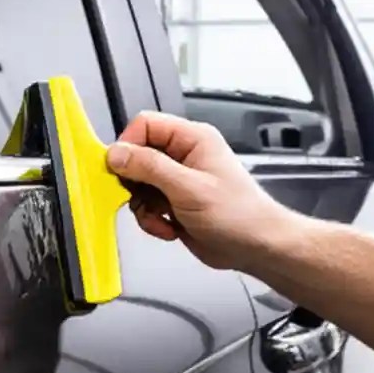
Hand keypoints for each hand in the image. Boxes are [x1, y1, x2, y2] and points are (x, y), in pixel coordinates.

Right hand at [106, 111, 294, 270]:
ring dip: (142, 206)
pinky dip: (151, 220)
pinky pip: (146, 205)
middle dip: (134, 182)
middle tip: (142, 198)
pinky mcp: (174, 202)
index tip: (119, 169)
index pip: (145, 125)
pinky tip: (169, 227)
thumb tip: (117, 154)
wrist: (256, 247)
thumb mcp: (188, 188)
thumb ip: (150, 167)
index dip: (128, 145)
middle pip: (137, 156)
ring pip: (137, 183)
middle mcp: (183, 155)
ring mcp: (177, 179)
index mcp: (192, 139)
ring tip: (160, 217)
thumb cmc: (239, 215)